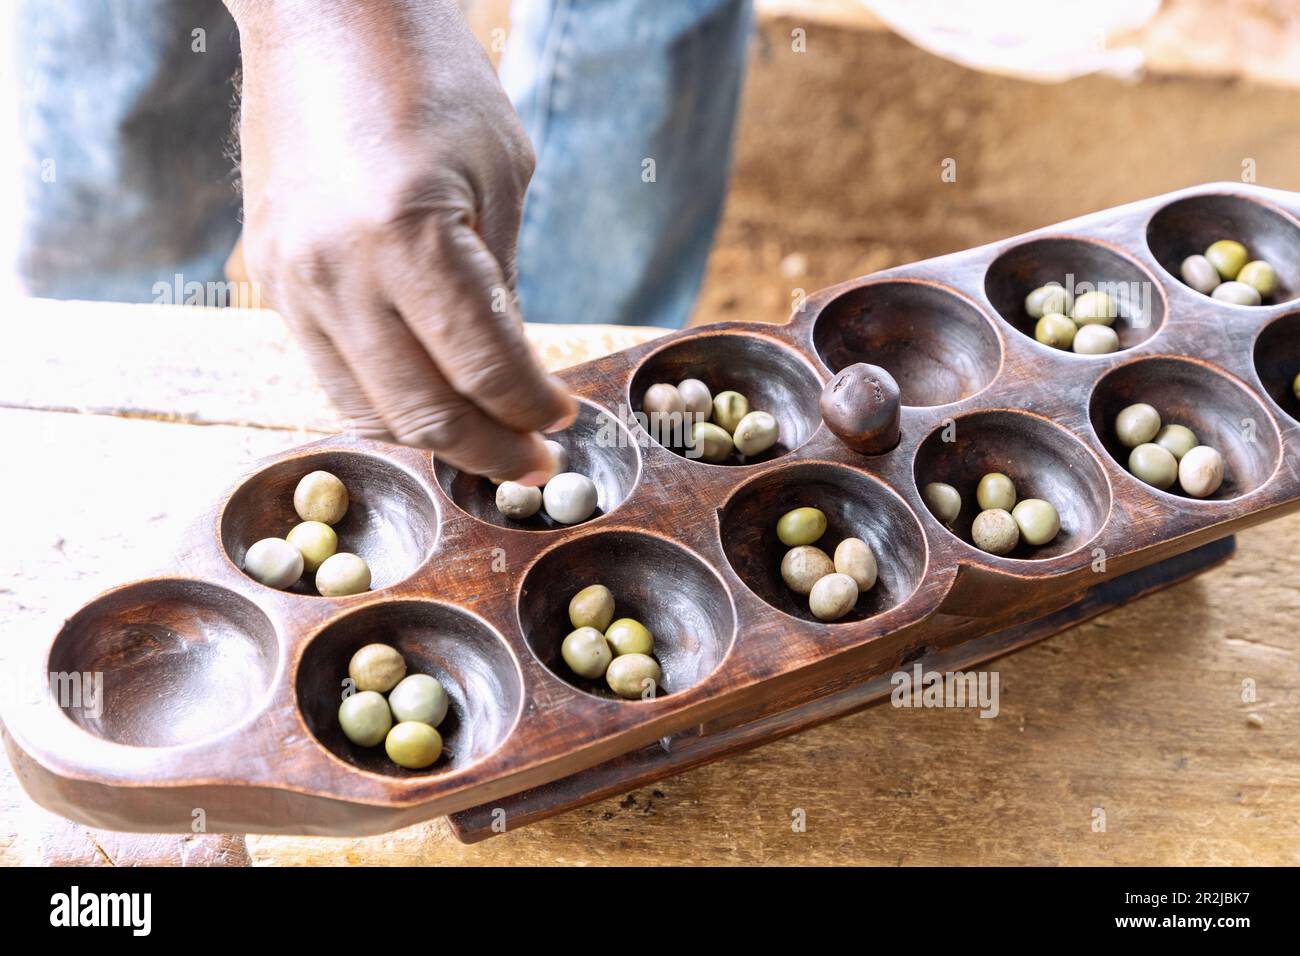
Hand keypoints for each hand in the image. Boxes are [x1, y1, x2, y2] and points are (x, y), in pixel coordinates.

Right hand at [227, 0, 574, 481]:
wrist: (323, 15)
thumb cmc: (431, 79)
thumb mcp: (501, 177)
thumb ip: (501, 289)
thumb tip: (512, 379)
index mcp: (408, 234)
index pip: (483, 368)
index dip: (532, 410)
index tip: (563, 425)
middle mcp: (338, 271)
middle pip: (421, 410)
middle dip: (488, 450)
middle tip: (532, 465)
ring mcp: (291, 281)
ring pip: (366, 408)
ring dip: (434, 439)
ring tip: (485, 443)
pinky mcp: (271, 279)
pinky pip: (329, 372)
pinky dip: (383, 403)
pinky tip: (427, 403)